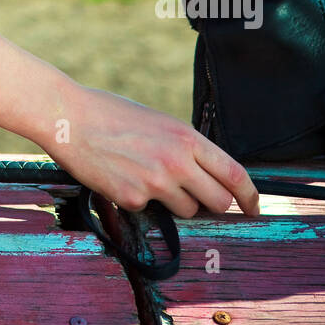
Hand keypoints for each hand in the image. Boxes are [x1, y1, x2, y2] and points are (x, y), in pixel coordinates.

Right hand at [44, 80, 260, 218]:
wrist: (68, 118)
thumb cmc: (110, 114)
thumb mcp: (158, 122)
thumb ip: (183, 147)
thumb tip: (204, 175)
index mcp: (186, 137)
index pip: (234, 173)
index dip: (250, 196)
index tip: (255, 207)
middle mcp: (177, 162)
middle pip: (219, 202)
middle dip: (213, 204)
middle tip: (198, 198)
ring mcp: (155, 183)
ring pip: (187, 211)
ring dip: (176, 203)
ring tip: (147, 176)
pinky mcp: (133, 199)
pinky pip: (150, 211)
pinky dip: (140, 200)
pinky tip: (120, 177)